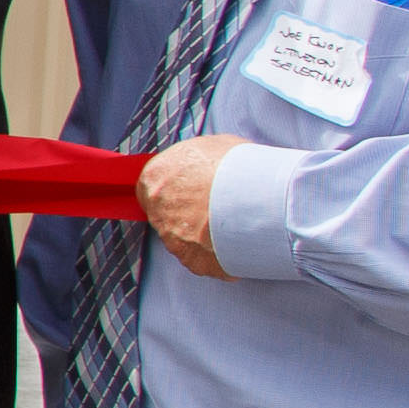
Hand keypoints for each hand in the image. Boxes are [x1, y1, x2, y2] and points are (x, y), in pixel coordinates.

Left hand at [139, 137, 235, 278]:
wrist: (257, 197)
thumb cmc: (237, 166)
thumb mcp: (212, 147)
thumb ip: (195, 161)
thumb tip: (199, 167)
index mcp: (156, 177)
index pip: (151, 186)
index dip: (171, 189)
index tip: (188, 190)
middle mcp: (158, 210)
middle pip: (166, 214)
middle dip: (187, 212)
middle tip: (215, 207)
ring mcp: (174, 239)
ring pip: (184, 238)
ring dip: (203, 233)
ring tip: (233, 223)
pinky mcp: (194, 261)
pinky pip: (204, 258)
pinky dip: (218, 252)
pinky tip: (237, 240)